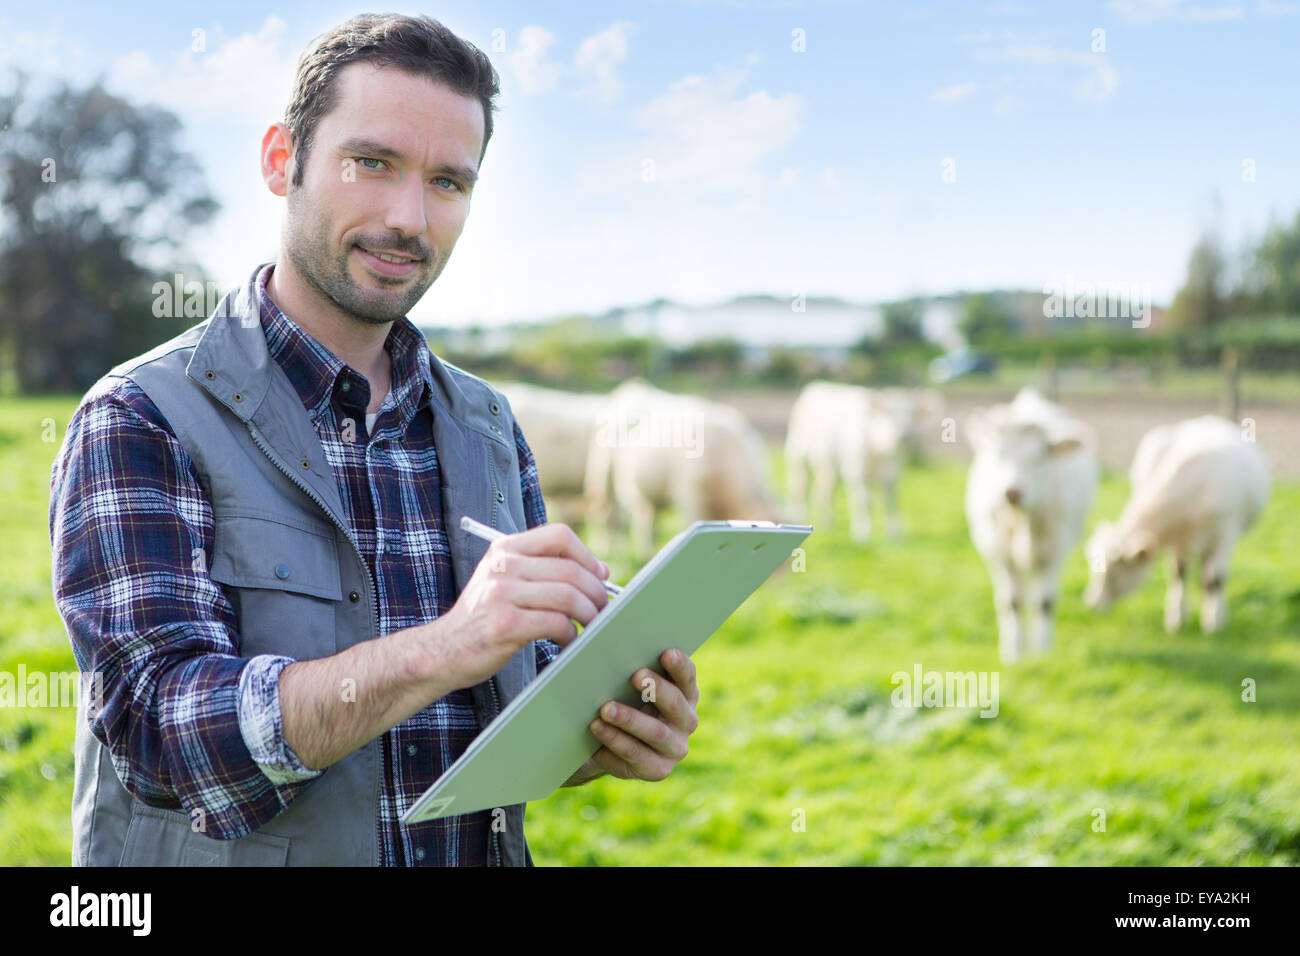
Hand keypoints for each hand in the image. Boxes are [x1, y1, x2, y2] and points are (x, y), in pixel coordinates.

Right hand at [429, 523, 610, 689]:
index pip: (559, 536)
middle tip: (603, 610)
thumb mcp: (504, 581)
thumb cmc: (483, 618)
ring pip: (568, 596)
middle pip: (570, 569)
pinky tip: (567, 642)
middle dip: (596, 592)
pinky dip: (570, 635)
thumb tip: (600, 570)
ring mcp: (501, 594)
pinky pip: (556, 623)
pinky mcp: (505, 625)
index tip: (599, 577)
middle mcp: (502, 566)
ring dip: (589, 615)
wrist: (442, 651)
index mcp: (504, 550)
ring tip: (590, 627)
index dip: (587, 555)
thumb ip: (543, 570)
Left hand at [565, 649, 699, 784]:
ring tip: (605, 708)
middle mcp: (687, 720)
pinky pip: (637, 756)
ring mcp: (674, 748)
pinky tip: (597, 729)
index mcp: (685, 692)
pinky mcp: (657, 770)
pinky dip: (616, 741)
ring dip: (630, 719)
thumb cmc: (618, 697)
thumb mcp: (624, 679)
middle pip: (676, 704)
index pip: (687, 676)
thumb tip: (609, 624)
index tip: (665, 652)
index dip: (679, 665)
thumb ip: (627, 658)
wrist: (605, 742)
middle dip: (655, 689)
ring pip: (655, 732)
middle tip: (634, 675)